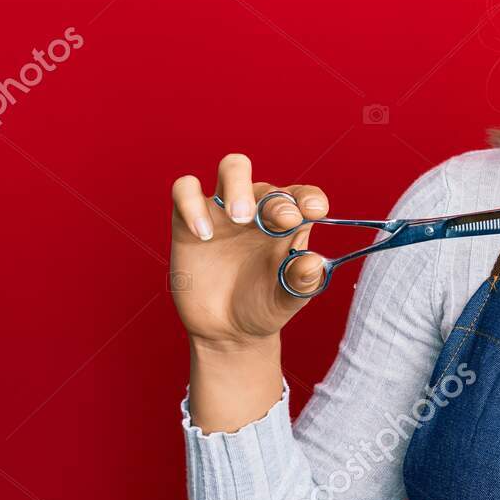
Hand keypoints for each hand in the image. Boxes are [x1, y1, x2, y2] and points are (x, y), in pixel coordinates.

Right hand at [169, 153, 330, 346]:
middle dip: (275, 198)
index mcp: (289, 224)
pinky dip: (192, 204)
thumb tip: (313, 261)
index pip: (303, 197)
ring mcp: (224, 212)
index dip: (310, 198)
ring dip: (237, 185)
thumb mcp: (288, 299)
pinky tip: (203, 234)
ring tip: (239, 218)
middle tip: (280, 220)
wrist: (226, 330)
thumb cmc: (264, 306)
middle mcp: (259, 211)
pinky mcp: (188, 220)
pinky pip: (185, 191)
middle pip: (267, 183)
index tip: (314, 211)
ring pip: (231, 169)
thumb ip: (302, 281)